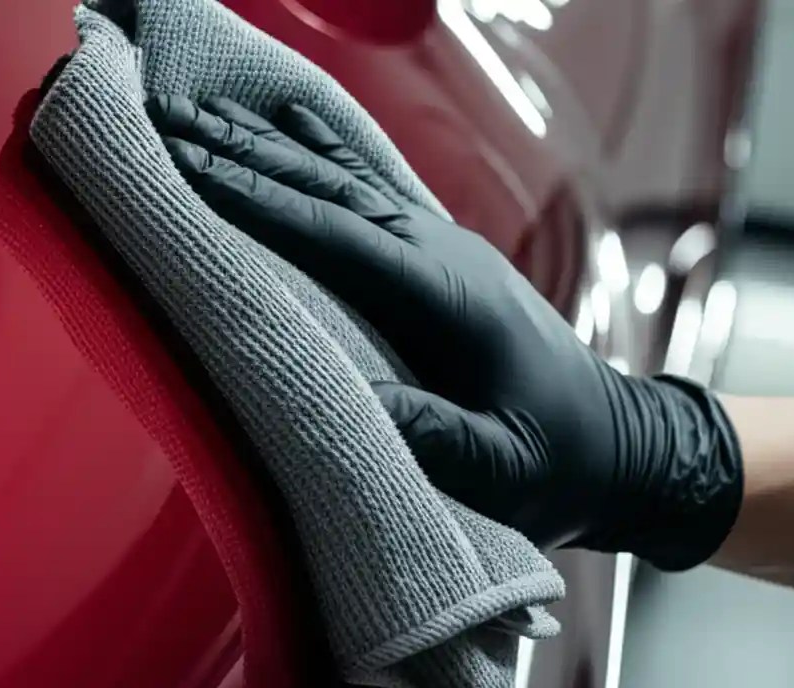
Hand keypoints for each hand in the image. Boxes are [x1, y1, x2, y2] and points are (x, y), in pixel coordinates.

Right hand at [147, 95, 742, 569]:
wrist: (622, 445)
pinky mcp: (445, 258)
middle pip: (330, 190)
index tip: (193, 166)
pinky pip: (372, 191)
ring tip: (205, 110)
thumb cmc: (561, 464)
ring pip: (346, 180)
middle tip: (172, 118)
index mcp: (451, 298)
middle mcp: (445, 255)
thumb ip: (442, 437)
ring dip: (271, 145)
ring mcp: (447, 249)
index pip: (339, 236)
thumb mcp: (508, 470)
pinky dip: (323, 152)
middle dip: (245, 154)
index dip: (262, 200)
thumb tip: (356, 402)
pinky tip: (291, 123)